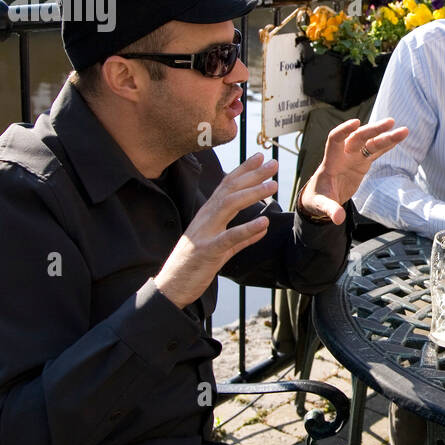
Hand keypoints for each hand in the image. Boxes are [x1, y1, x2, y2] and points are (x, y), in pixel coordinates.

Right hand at [155, 153, 279, 308]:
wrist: (171, 286)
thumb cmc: (194, 266)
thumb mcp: (221, 249)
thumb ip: (242, 237)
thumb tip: (262, 228)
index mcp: (208, 215)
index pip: (226, 186)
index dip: (244, 170)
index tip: (260, 157)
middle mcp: (206, 218)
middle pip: (230, 190)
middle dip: (252, 175)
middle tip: (273, 164)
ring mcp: (205, 233)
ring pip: (229, 206)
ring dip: (252, 193)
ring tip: (272, 185)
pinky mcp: (207, 251)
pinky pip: (229, 238)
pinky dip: (247, 229)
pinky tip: (264, 222)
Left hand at [298, 117, 408, 224]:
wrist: (322, 197)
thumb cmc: (317, 198)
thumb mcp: (320, 205)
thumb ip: (330, 209)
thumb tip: (339, 219)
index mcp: (331, 161)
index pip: (335, 139)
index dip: (343, 130)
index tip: (355, 123)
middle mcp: (343, 154)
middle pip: (358, 137)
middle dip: (373, 130)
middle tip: (391, 122)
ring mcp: (354, 157)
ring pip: (371, 143)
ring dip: (386, 135)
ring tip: (404, 130)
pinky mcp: (362, 163)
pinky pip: (376, 152)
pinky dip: (387, 145)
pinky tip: (399, 138)